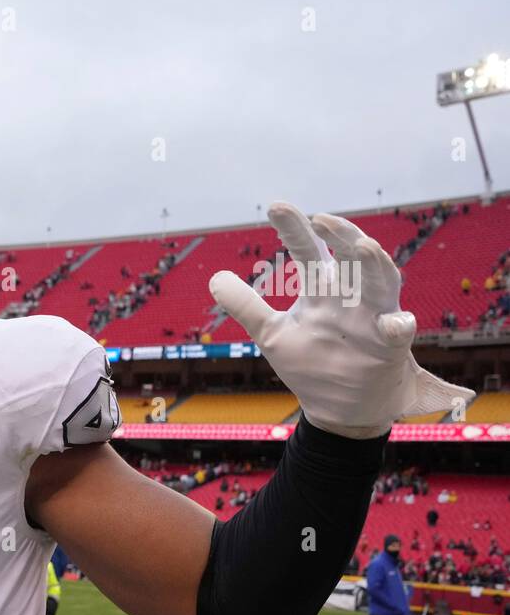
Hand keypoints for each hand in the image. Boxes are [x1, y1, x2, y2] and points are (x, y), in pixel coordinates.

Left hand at [209, 202, 474, 438]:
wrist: (341, 409)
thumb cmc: (310, 363)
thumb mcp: (271, 334)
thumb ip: (246, 305)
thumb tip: (215, 278)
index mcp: (323, 289)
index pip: (309, 251)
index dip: (294, 229)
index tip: (275, 206)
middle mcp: (350, 296)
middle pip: (349, 256)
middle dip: (340, 235)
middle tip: (321, 219)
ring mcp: (372, 318)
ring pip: (380, 282)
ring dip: (375, 264)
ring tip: (364, 245)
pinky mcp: (389, 347)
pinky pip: (398, 332)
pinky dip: (398, 325)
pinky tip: (395, 321)